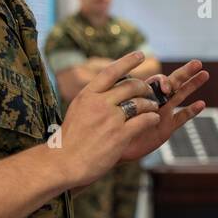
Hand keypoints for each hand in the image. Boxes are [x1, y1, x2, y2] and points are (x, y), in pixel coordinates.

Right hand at [55, 53, 161, 189]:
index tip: (140, 55)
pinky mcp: (120, 135)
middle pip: (130, 86)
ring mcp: (110, 119)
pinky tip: (153, 119)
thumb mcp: (77, 110)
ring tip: (153, 107)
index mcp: (87, 95)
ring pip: (140, 103)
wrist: (63, 162)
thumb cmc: (70, 139)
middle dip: (144, 87)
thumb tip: (107, 89)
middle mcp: (99, 103)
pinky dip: (152, 118)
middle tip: (149, 92)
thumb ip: (93, 99)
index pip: (111, 72)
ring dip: (150, 104)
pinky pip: (144, 121)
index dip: (127, 61)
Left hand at [118, 58, 209, 161]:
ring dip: (192, 85)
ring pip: (180, 96)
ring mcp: (162, 114)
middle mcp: (154, 101)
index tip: (165, 88)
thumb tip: (121, 83)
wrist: (110, 148)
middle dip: (185, 72)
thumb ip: (121, 97)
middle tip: (197, 62)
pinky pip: (181, 118)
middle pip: (172, 83)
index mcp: (142, 94)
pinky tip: (201, 104)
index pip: (156, 81)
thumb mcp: (113, 108)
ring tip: (205, 74)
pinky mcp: (166, 128)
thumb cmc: (107, 127)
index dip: (163, 81)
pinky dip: (191, 111)